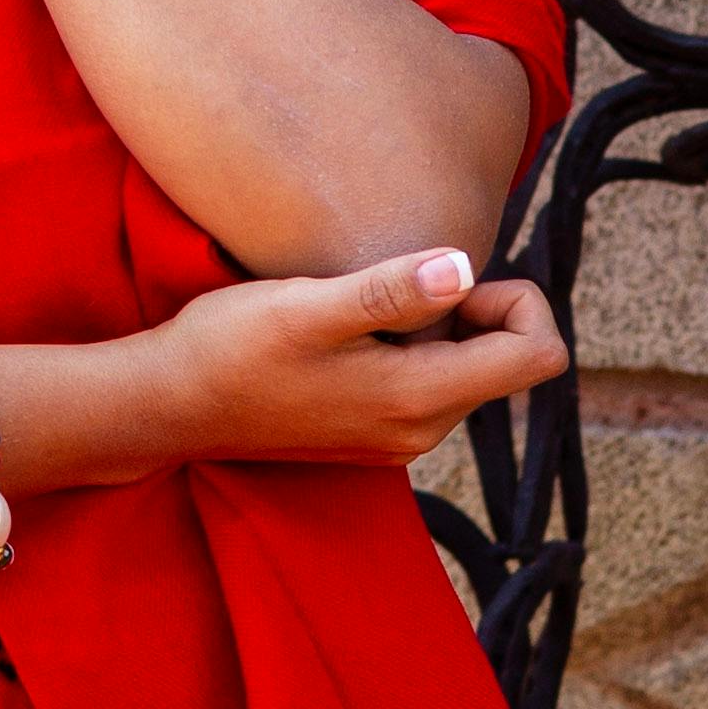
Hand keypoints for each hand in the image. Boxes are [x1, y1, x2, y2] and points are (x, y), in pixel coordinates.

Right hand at [147, 250, 566, 470]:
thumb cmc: (229, 346)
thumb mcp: (306, 307)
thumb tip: (464, 268)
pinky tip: (351, 334)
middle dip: (478, 309)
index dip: (515, 299)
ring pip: (469, 371)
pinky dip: (413, 349)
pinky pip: (430, 385)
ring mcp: (397, 439)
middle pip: (510, 362)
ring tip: (367, 306)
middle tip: (400, 280)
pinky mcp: (372, 434)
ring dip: (441, 327)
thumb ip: (388, 292)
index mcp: (420, 399)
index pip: (539, 355)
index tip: (449, 276)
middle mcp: (422, 431)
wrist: (168, 405)